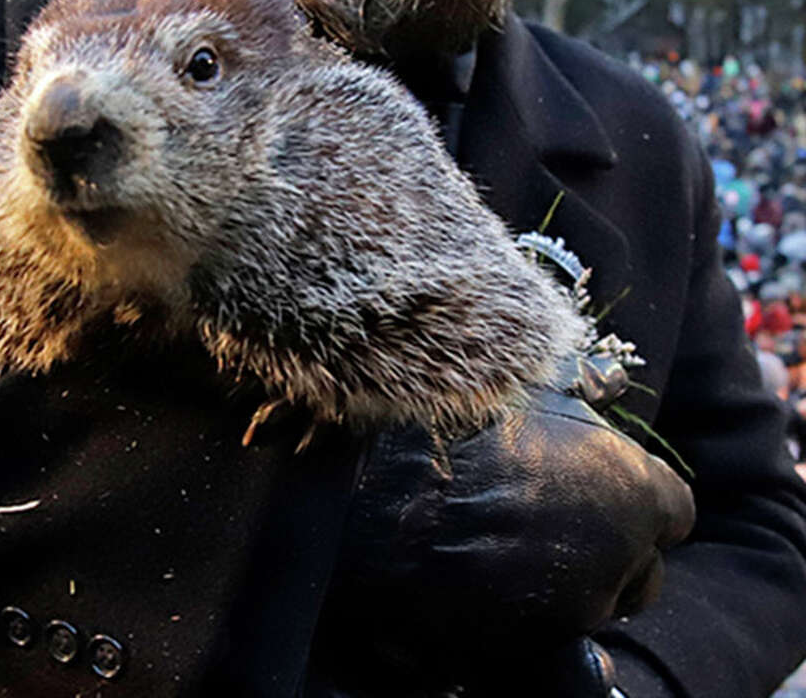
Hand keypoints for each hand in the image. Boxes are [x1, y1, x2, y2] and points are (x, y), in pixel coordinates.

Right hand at [313, 388, 693, 691]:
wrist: (357, 490)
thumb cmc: (436, 420)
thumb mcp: (516, 384)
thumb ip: (577, 386)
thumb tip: (608, 379)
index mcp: (632, 490)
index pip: (672, 510)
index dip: (633, 497)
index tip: (594, 485)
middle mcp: (616, 559)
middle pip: (640, 571)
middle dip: (604, 551)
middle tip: (539, 517)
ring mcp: (569, 611)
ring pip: (585, 604)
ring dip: (554, 581)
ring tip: (487, 540)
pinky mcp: (521, 650)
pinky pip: (535, 634)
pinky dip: (510, 613)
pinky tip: (464, 575)